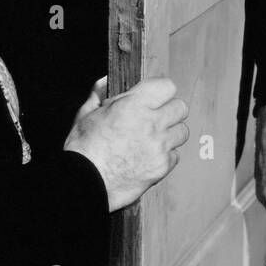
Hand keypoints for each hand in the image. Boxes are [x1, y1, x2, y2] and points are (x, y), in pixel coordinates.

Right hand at [65, 76, 188, 211]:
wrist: (84, 183)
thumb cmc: (83, 150)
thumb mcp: (85, 115)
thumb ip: (98, 95)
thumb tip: (103, 82)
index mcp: (134, 105)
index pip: (167, 87)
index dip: (160, 91)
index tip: (154, 97)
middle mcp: (151, 124)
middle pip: (181, 108)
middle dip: (169, 110)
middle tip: (156, 117)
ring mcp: (159, 146)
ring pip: (182, 132)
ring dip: (171, 133)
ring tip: (154, 138)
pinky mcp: (162, 167)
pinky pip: (175, 155)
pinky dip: (166, 155)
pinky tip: (150, 156)